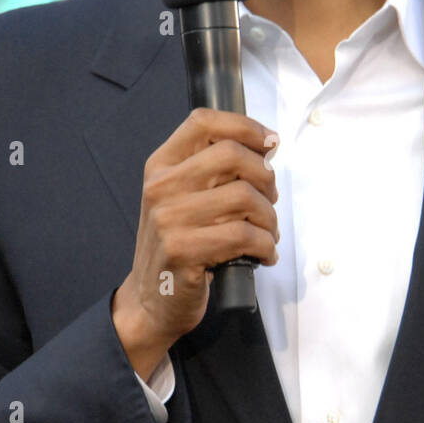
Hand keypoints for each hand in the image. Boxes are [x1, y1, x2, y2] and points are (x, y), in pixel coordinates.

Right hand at [112, 108, 278, 372]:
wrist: (152, 300)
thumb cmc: (181, 244)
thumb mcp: (185, 199)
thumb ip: (217, 171)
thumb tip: (267, 146)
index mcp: (161, 165)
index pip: (203, 121)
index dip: (245, 126)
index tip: (270, 143)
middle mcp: (160, 187)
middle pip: (231, 155)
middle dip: (266, 177)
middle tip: (271, 199)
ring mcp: (168, 219)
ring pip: (244, 197)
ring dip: (270, 218)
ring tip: (268, 233)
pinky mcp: (183, 251)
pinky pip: (244, 236)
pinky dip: (266, 246)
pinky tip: (263, 255)